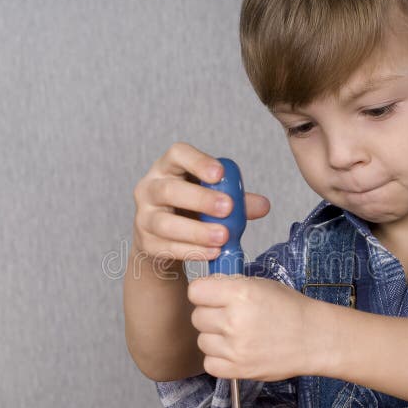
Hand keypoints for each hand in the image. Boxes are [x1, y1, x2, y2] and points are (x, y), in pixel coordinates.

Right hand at [132, 143, 269, 264]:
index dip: (198, 162)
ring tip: (223, 236)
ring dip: (197, 231)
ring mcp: (144, 217)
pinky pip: (167, 247)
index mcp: (168, 168)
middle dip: (200, 199)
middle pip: (169, 190)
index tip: (220, 173)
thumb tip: (263, 205)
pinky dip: (192, 251)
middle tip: (228, 208)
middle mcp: (150, 188)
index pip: (178, 154)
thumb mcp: (213, 198)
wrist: (164, 239)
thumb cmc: (191, 209)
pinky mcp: (146, 243)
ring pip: (165, 223)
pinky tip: (212, 252)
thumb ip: (237, 199)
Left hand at [187, 275, 317, 380]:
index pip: (196, 291)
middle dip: (210, 315)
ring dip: (214, 338)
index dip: (203, 293)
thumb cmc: (290, 309)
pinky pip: (209, 364)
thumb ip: (230, 285)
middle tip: (229, 316)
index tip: (212, 296)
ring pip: (202, 341)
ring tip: (236, 335)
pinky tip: (234, 351)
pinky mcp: (238, 369)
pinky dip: (218, 359)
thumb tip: (205, 287)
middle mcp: (234, 320)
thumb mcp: (261, 284)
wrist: (315, 338)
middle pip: (197, 317)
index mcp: (240, 293)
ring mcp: (235, 347)